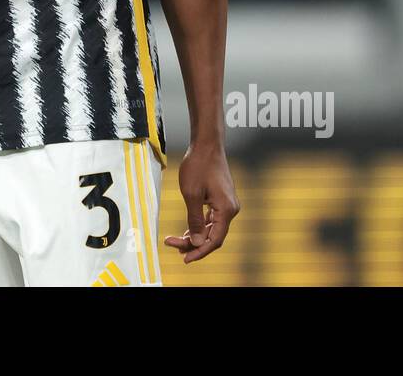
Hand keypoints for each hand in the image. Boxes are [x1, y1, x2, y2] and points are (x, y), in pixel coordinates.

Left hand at [163, 143, 238, 263]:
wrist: (206, 144)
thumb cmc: (198, 165)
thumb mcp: (191, 195)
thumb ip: (195, 220)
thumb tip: (197, 242)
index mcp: (226, 210)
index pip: (215, 240)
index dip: (200, 252)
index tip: (184, 259)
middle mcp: (231, 209)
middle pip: (213, 236)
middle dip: (193, 244)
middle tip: (172, 245)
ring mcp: (227, 204)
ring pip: (212, 228)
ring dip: (195, 235)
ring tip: (175, 240)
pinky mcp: (221, 199)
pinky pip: (212, 219)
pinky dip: (199, 226)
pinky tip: (187, 230)